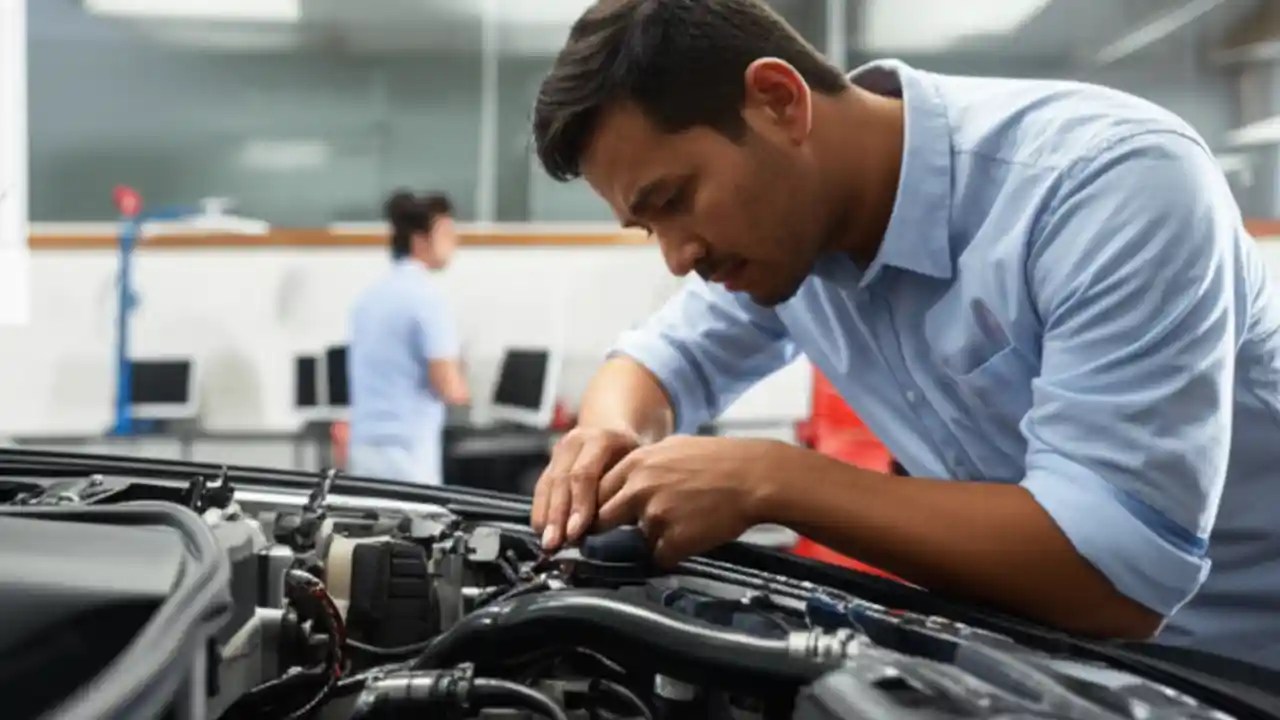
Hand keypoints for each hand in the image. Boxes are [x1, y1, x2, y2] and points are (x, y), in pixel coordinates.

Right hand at [531, 426, 641, 549]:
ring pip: (548, 484)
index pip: (584, 475)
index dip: (579, 505)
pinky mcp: (550, 461)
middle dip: (558, 516)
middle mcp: (577, 441)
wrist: (617, 430)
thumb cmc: (635, 458)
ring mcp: (561, 449)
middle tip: (554, 544)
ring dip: (546, 516)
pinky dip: (540, 510)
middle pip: (562, 480)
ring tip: (546, 544)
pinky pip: (541, 487)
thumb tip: (618, 528)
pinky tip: (540, 531)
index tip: (575, 533)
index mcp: (603, 440)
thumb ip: (628, 490)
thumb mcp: (639, 467)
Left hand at [595, 435, 784, 566]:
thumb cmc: (720, 460)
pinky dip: (673, 553)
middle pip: (602, 519)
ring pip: (635, 540)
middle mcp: (639, 488)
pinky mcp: (673, 540)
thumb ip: (643, 465)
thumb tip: (624, 481)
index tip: (599, 518)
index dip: (597, 508)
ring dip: (651, 539)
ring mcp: (655, 516)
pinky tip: (694, 536)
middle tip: (619, 535)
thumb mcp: (673, 447)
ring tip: (680, 525)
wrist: (755, 476)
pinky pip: (661, 556)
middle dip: (608, 529)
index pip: (595, 492)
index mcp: (636, 463)